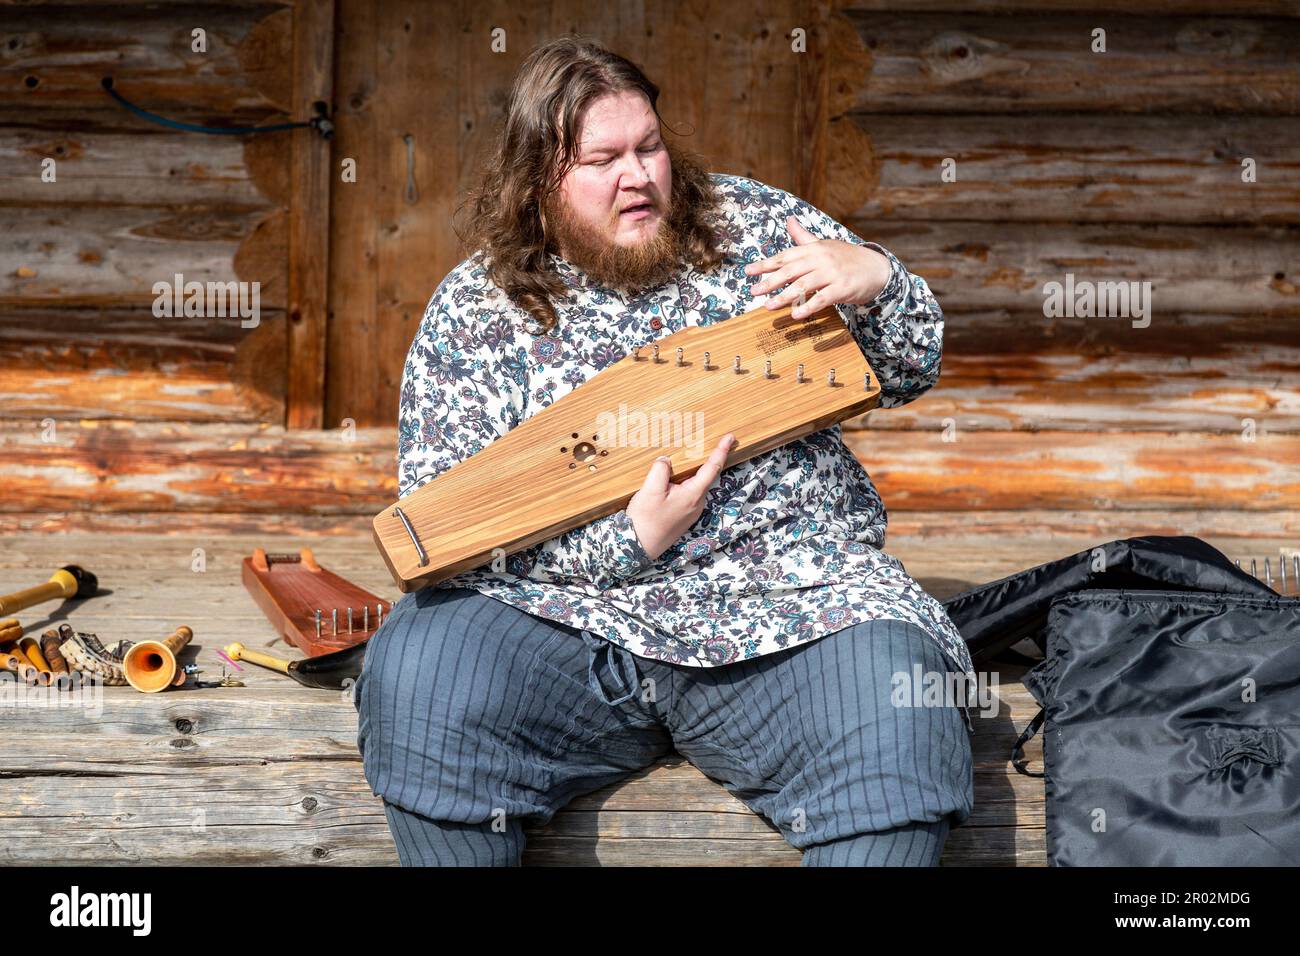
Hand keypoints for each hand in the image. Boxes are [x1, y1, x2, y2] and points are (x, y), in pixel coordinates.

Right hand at [625, 433, 735, 560]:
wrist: (638, 547)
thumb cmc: (645, 519)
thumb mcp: (650, 489)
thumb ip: (661, 470)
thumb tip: (666, 460)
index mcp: (693, 495)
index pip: (712, 468)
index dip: (721, 451)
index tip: (730, 438)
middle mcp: (697, 504)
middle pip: (705, 477)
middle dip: (706, 461)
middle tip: (706, 444)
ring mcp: (691, 512)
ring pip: (695, 486)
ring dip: (690, 475)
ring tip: (677, 466)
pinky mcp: (684, 517)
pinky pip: (688, 495)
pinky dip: (684, 485)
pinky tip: (670, 484)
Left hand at [745, 216, 891, 318]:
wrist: (876, 267)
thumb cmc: (846, 257)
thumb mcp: (824, 244)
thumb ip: (803, 236)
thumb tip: (789, 220)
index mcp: (814, 249)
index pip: (785, 256)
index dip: (765, 264)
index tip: (748, 272)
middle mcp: (821, 259)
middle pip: (791, 271)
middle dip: (770, 281)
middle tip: (753, 292)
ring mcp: (832, 273)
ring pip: (804, 285)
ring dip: (784, 296)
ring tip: (768, 306)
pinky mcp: (843, 288)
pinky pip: (822, 299)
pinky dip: (808, 307)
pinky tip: (796, 315)